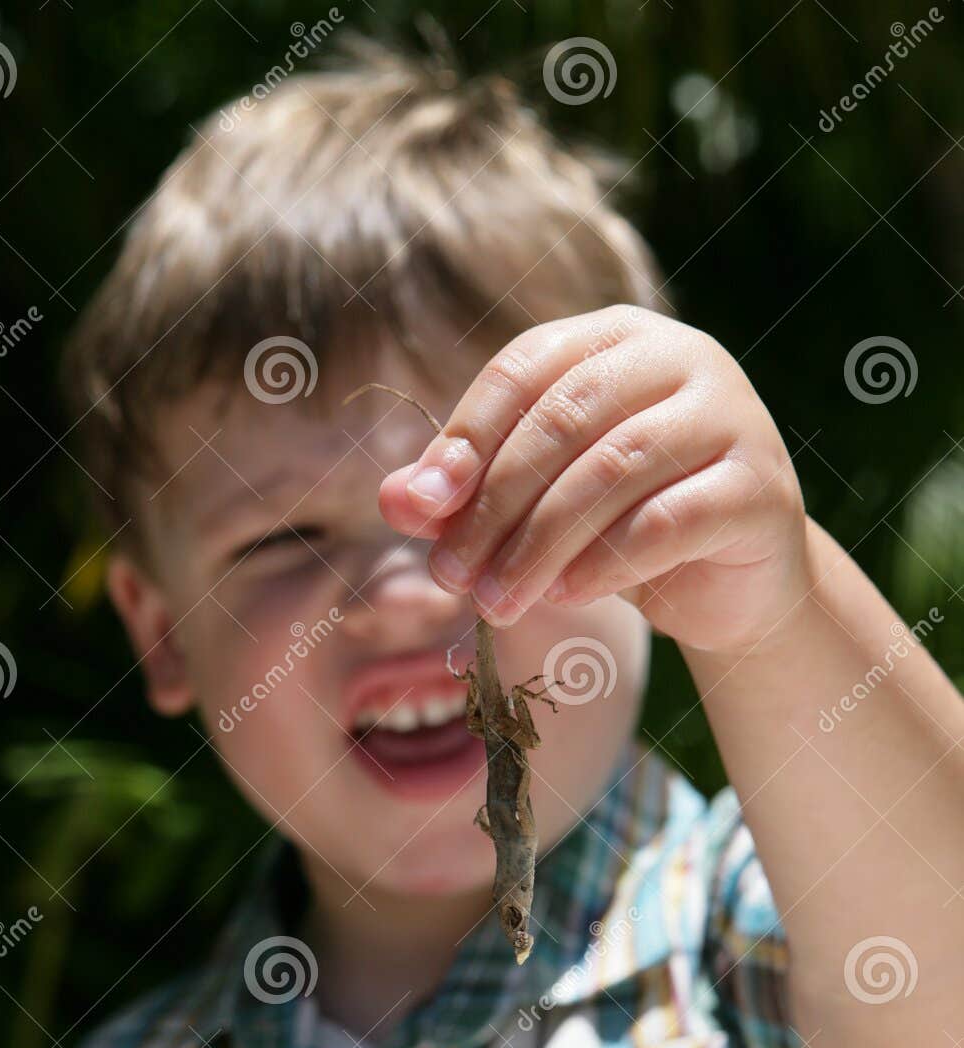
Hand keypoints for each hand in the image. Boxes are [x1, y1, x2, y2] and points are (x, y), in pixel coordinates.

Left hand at [379, 306, 810, 654]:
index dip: (467, 436)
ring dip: (540, 543)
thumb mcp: (536, 508)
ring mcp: (730, 417)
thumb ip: (466, 496)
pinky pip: (670, 519)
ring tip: (496, 601)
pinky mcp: (758, 489)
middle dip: (496, 503)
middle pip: (566, 417)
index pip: (525, 368)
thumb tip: (395, 500)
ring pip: (614, 469)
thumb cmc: (622, 530)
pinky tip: (564, 596)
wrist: (732, 585)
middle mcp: (681, 357)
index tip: (423, 509)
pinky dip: (606, 561)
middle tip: (452, 576)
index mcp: (616, 338)